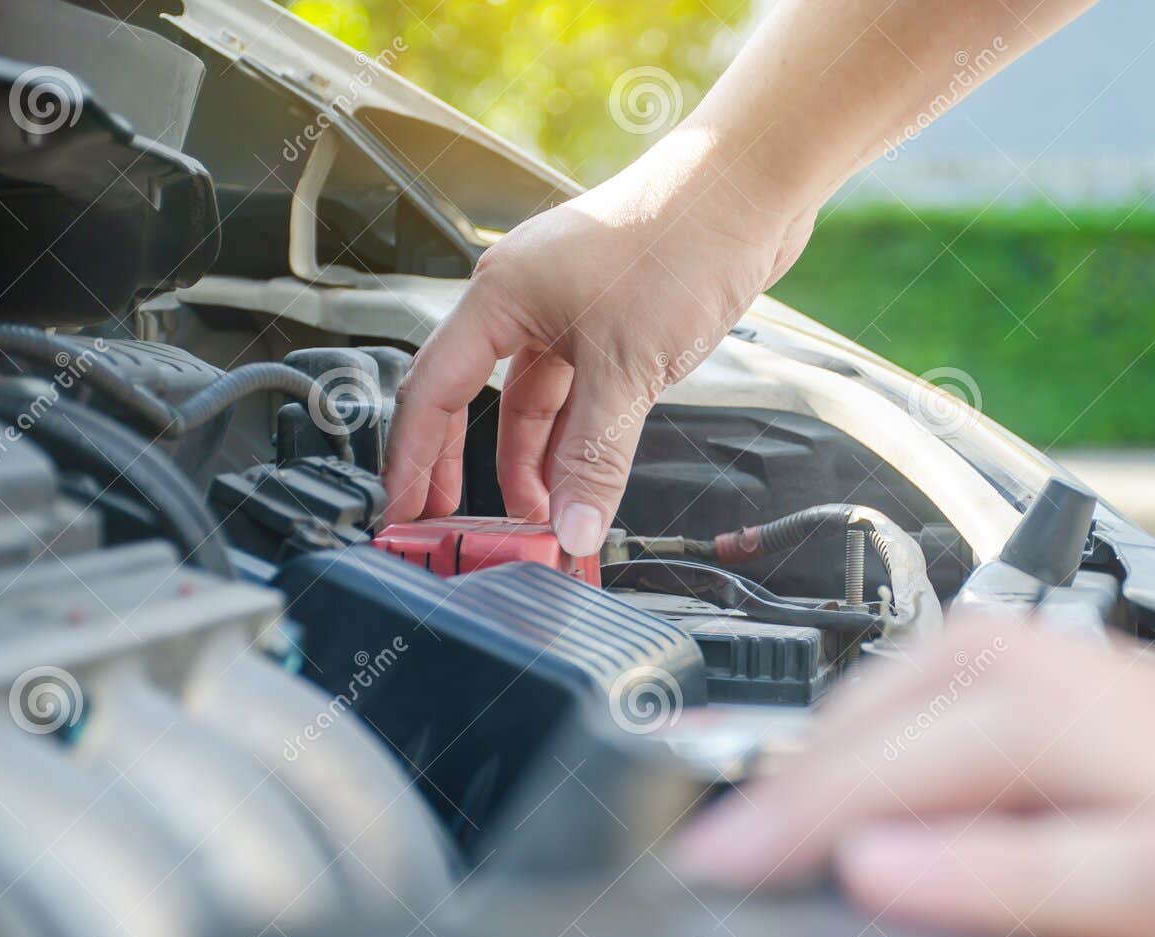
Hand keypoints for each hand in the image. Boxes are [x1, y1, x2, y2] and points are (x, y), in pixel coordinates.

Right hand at [383, 135, 814, 552]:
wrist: (749, 189)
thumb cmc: (680, 240)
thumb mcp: (628, 369)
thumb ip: (595, 457)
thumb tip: (574, 527)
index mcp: (499, 296)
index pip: (432, 392)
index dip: (411, 461)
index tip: (405, 515)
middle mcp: (523, 300)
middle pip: (472, 400)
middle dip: (464, 469)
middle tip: (459, 528)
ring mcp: (566, 309)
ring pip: (530, 402)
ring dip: (534, 463)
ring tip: (543, 519)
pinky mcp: (609, 320)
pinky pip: (574, 392)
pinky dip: (573, 437)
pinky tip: (581, 476)